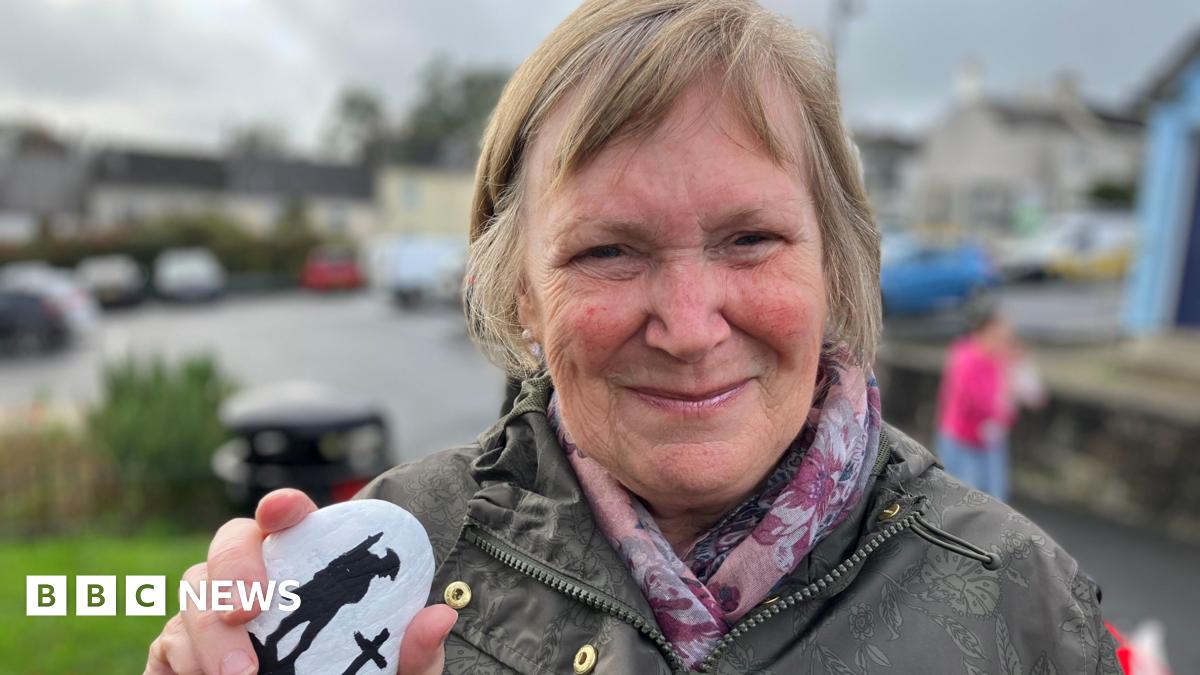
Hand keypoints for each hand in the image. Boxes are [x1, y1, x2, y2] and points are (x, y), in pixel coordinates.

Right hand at [145, 488, 456, 674]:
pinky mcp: (177, 653)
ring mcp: (211, 612)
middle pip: (228, 545)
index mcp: (306, 566)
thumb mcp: (395, 671)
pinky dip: (182, 663)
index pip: (291, 519)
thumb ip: (414, 649)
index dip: (285, 507)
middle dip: (233, 569)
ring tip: (242, 674)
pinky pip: (166, 646)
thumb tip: (440, 616)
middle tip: (249, 609)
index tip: (286, 511)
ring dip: (210, 634)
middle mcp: (254, 578)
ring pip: (192, 597)